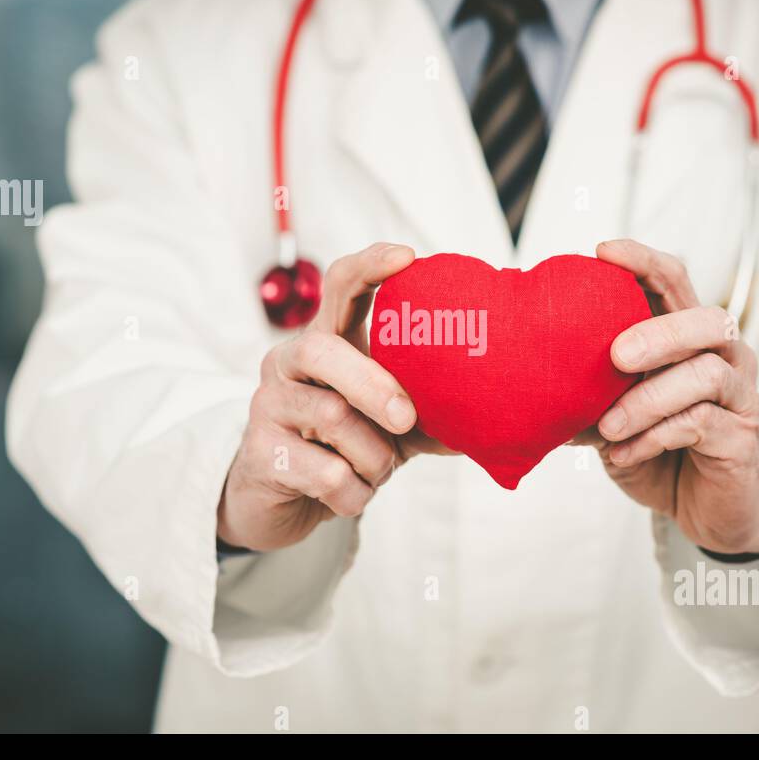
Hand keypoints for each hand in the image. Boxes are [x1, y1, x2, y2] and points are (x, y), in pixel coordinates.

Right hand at [218, 243, 450, 551]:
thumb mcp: (391, 423)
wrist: (284, 502)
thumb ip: (430, 407)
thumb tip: (498, 405)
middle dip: (371, 383)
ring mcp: (268, 407)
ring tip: (377, 469)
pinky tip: (353, 492)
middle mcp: (287, 363)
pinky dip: (356, 492)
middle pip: (321, 350)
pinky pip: (326, 474)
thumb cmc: (344, 447)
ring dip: (373, 457)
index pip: (339, 286)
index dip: (370, 265)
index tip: (408, 257)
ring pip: (330, 419)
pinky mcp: (260, 455)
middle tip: (406, 417)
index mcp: (324, 342)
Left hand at [577, 239, 758, 555]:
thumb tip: (533, 370)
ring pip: (705, 374)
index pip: (674, 281)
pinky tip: (621, 454)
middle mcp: (723, 356)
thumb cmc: (654, 448)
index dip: (643, 260)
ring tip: (607, 426)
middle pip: (706, 320)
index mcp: (688, 336)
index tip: (602, 251)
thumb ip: (591, 386)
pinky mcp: (742, 436)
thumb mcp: (614, 412)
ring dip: (649, 398)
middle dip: (659, 332)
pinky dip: (654, 436)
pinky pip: (700, 424)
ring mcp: (739, 395)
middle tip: (615, 355)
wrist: (699, 509)